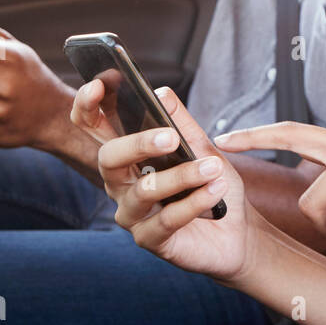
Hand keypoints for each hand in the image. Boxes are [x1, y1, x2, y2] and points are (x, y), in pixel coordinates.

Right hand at [74, 83, 251, 283]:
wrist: (237, 231)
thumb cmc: (214, 185)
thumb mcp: (204, 149)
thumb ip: (182, 124)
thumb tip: (161, 92)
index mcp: (129, 157)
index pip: (95, 129)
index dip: (88, 107)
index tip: (99, 84)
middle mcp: (121, 184)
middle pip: (108, 159)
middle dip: (137, 144)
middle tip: (170, 137)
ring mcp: (132, 214)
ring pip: (143, 190)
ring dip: (181, 176)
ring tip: (213, 167)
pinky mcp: (149, 240)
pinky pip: (166, 220)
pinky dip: (193, 202)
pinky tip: (215, 189)